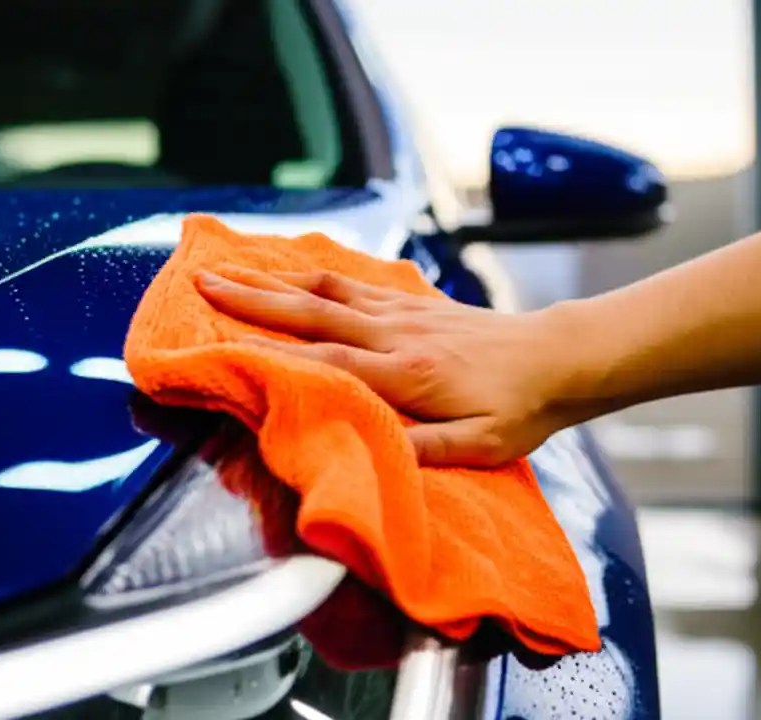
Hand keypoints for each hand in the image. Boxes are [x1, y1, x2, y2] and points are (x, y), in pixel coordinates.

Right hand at [194, 268, 599, 466]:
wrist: (558, 357)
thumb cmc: (519, 410)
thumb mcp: (481, 446)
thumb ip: (426, 450)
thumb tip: (370, 452)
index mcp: (407, 373)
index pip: (327, 360)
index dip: (272, 351)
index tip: (222, 341)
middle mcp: (396, 333)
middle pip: (313, 311)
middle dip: (253, 298)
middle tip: (202, 282)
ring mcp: (402, 312)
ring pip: (327, 288)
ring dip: (274, 278)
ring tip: (227, 267)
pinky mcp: (411, 302)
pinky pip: (353, 281)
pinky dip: (313, 272)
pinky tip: (289, 267)